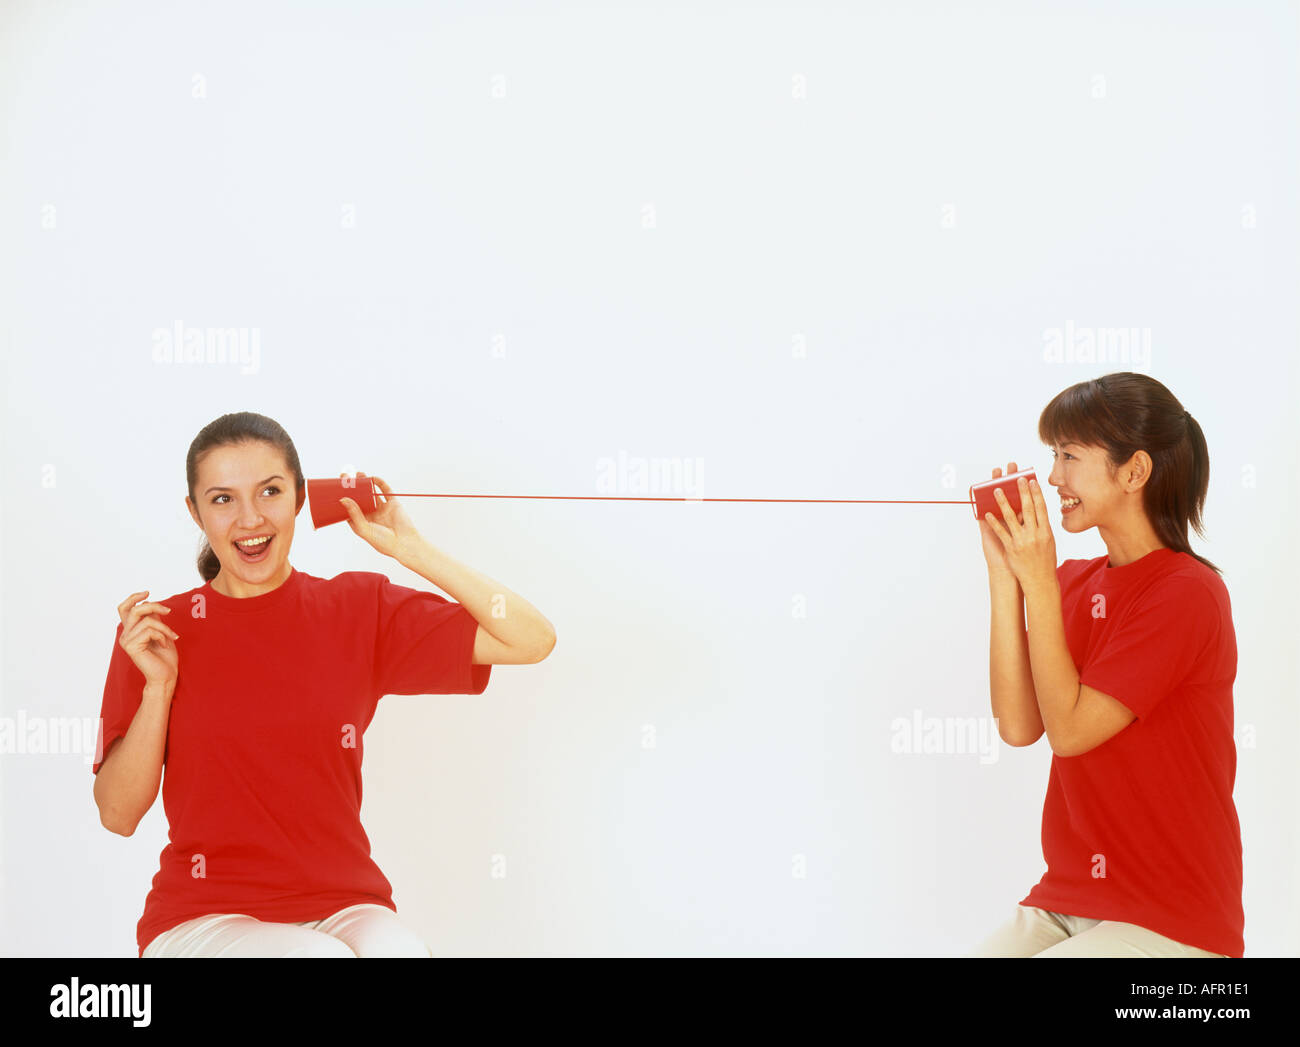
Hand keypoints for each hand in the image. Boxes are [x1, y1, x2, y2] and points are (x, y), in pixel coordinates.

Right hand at [117, 591, 179, 687]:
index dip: (133, 598)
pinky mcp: (131, 647)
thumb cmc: (165, 655)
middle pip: (134, 610)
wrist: (166, 675)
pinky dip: (162, 636)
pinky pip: (149, 631)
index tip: (147, 592)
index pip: (124, 609)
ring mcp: (126, 641)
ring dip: (164, 628)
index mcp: (130, 630)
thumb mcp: (161, 631)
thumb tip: (148, 601)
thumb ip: (153, 618)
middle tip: (168, 611)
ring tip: (172, 637)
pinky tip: (165, 645)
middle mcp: (125, 635)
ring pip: (147, 621)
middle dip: (153, 607)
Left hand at [339, 474, 421, 559]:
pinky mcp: (392, 504)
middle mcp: (370, 514)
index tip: (335, 488)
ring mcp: (381, 508)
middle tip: (345, 477)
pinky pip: (385, 491)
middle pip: (359, 498)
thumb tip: (343, 499)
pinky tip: (373, 478)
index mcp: (361, 522)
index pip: (349, 507)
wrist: (405, 543)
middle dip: (352, 488)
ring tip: (358, 474)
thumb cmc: (383, 542)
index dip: (343, 498)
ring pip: (371, 493)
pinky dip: (380, 483)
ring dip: (365, 483)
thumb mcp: (364, 529)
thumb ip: (354, 514)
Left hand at [982, 474, 1056, 590]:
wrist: (1039, 580)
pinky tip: (988, 512)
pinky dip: (994, 522)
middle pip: (1028, 509)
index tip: (1032, 481)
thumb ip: (1042, 527)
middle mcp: (1035, 534)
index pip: (1041, 508)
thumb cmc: (1044, 560)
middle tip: (1017, 478)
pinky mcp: (1011, 548)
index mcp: (1046, 532)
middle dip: (1022, 492)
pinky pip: (1001, 532)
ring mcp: (1022, 541)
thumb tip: (1039, 512)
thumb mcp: (1049, 542)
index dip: (1037, 493)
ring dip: (1003, 502)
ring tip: (997, 490)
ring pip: (1011, 518)